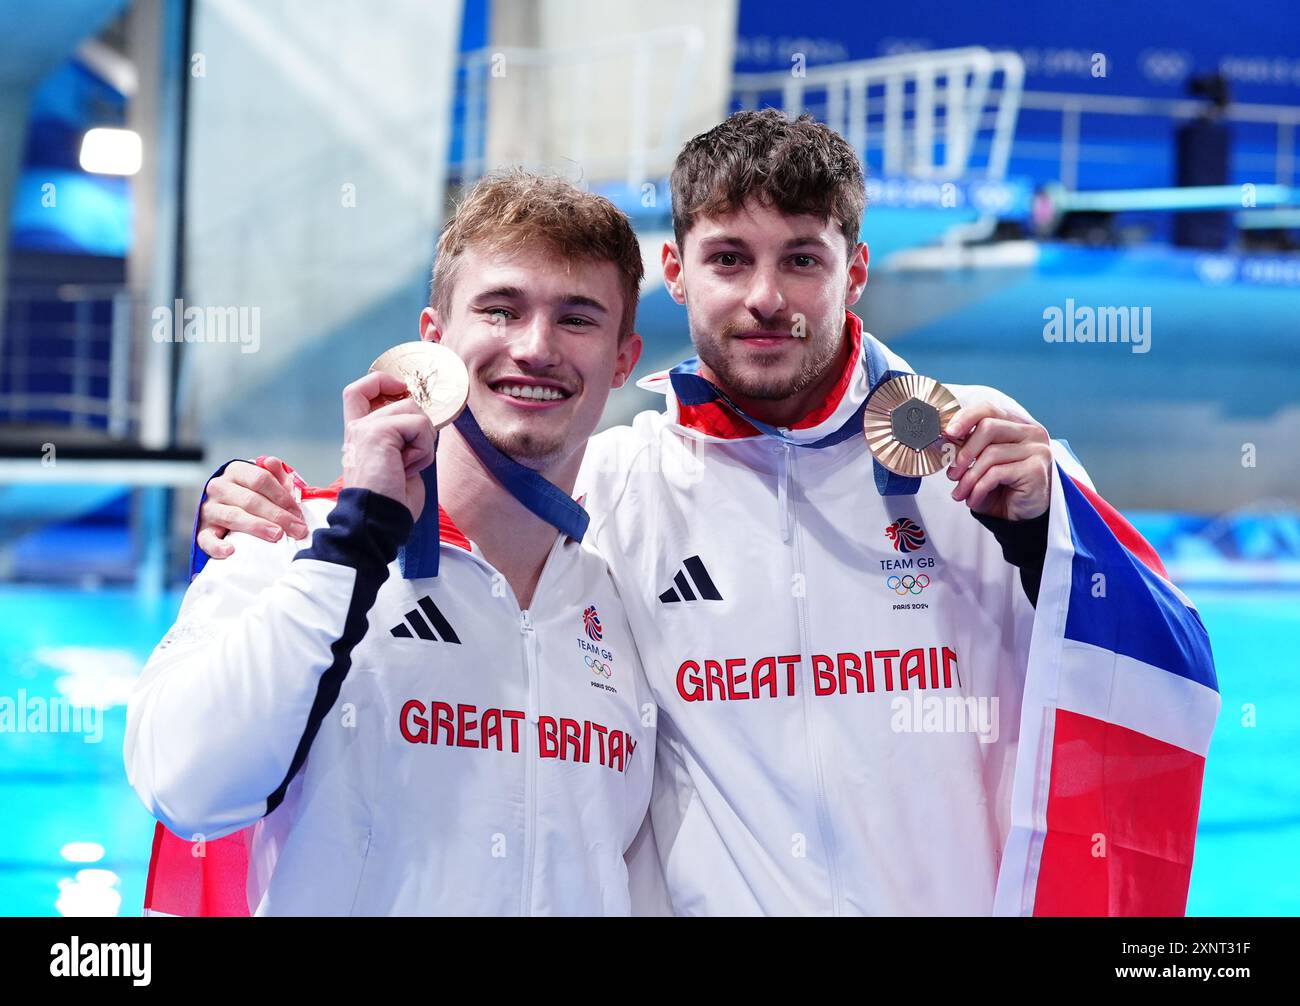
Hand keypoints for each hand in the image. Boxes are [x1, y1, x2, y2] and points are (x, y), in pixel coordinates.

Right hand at [196, 456, 308, 558]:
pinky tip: (230, 551)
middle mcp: (219, 487)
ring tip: (277, 535)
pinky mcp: (202, 530)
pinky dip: (217, 546)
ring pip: (233, 516)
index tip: (298, 513)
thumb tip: (273, 463)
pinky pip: (206, 539)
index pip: (261, 479)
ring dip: (257, 527)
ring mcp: (209, 509)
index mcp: (236, 471)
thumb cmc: (254, 495)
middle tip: (297, 530)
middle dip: (278, 515)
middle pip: (251, 500)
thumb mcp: (266, 482)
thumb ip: (276, 475)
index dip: (283, 496)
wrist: (226, 508)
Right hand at [341, 372, 436, 520]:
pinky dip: (423, 449)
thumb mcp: (400, 463)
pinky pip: (419, 426)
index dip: (383, 381)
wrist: (378, 523)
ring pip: (415, 411)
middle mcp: (358, 427)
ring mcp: (366, 428)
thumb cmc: (391, 502)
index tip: (402, 390)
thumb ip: (404, 439)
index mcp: (360, 434)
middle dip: (422, 428)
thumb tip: (427, 424)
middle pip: (403, 398)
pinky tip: (409, 468)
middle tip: (411, 458)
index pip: (359, 391)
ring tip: (409, 466)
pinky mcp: (378, 433)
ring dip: (424, 442)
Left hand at [944, 402, 1051, 520]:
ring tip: (960, 492)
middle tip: (952, 473)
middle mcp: (1031, 432)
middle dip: (964, 452)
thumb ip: (970, 446)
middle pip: (988, 427)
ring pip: (990, 454)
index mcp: (1016, 424)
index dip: (965, 418)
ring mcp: (1037, 449)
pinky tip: (973, 499)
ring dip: (968, 477)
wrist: (1020, 516)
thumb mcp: (981, 463)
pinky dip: (978, 488)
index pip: (989, 408)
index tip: (948, 433)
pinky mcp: (1036, 469)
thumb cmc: (1000, 487)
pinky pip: (996, 474)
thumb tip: (947, 436)